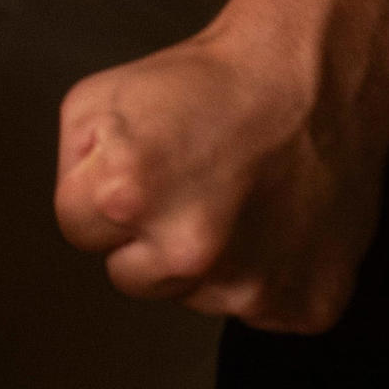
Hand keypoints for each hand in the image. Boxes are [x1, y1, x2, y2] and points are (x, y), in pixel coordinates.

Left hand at [54, 24, 388, 332]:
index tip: (141, 172)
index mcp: (127, 196)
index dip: (105, 198)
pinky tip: (278, 223)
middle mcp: (188, 254)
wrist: (313, 77)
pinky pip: (264, 311)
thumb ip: (75, 166)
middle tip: (192, 186)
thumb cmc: (213, 82)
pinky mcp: (307, 306)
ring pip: (200, 297)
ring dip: (212, 262)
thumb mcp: (99, 97)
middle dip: (150, 240)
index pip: (77, 232)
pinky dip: (271, 275)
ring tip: (240, 198)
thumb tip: (86, 214)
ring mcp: (252, 288)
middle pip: (134, 279)